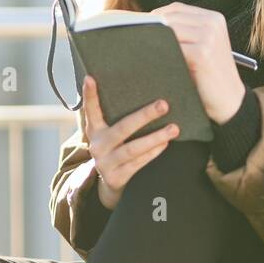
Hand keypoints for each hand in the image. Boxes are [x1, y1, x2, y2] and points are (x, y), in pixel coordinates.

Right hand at [82, 75, 178, 210]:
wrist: (110, 184)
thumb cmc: (115, 148)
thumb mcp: (108, 133)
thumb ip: (113, 116)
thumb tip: (133, 87)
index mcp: (94, 130)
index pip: (90, 110)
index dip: (89, 94)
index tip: (90, 78)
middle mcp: (97, 145)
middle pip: (122, 128)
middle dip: (144, 116)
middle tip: (163, 104)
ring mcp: (105, 163)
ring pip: (132, 149)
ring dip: (155, 138)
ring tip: (174, 128)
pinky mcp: (115, 178)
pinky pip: (138, 163)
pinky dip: (152, 153)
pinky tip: (165, 144)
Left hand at [149, 2, 245, 123]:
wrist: (230, 101)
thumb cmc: (211, 76)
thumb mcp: (204, 46)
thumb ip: (184, 32)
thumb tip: (145, 23)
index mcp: (213, 18)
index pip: (176, 8)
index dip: (156, 17)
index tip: (140, 27)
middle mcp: (212, 24)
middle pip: (169, 18)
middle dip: (151, 29)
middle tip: (135, 40)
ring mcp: (208, 37)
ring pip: (168, 32)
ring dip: (153, 42)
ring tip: (143, 52)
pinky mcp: (201, 54)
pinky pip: (170, 49)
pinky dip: (159, 55)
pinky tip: (153, 63)